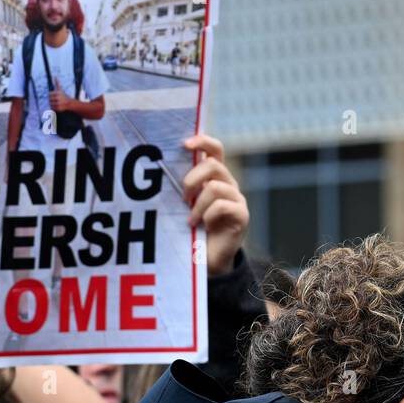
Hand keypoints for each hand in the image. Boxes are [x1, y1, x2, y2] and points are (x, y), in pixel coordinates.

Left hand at [48, 79, 73, 112]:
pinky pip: (52, 108)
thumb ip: (57, 83)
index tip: (54, 96)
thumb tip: (55, 76)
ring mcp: (58, 104)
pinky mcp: (58, 108)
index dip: (51, 95)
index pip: (49, 94)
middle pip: (49, 99)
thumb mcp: (60, 89)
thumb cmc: (63, 95)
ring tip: (56, 103)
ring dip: (52, 104)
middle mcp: (58, 98)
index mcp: (57, 93)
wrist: (69, 103)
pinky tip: (57, 106)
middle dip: (51, 100)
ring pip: (50, 104)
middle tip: (55, 100)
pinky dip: (53, 108)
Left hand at [183, 133, 248, 276]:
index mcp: (215, 177)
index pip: (215, 149)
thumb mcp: (185, 206)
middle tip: (182, 198)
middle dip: (192, 179)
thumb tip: (161, 170)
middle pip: (213, 164)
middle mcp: (228, 184)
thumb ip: (182, 189)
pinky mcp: (242, 215)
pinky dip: (208, 215)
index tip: (185, 144)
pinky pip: (223, 206)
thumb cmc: (193, 231)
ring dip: (198, 204)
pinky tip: (203, 227)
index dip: (202, 141)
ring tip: (190, 220)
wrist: (209, 260)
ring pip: (216, 187)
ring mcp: (237, 199)